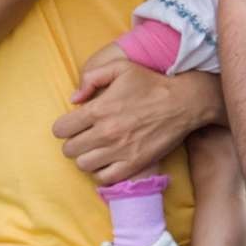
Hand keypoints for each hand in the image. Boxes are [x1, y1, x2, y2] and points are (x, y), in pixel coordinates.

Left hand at [53, 59, 215, 182]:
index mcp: (99, 109)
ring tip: (96, 149)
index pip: (61, 129)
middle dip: (74, 142)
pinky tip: (108, 160)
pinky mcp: (133, 164)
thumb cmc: (152, 83)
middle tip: (86, 136)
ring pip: (83, 165)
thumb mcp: (121, 67)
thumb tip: (74, 98)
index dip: (64, 126)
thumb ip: (92, 76)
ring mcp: (120, 151)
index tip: (74, 124)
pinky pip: (103, 177)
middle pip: (69, 150)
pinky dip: (102, 170)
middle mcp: (106, 132)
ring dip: (86, 157)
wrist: (184, 103)